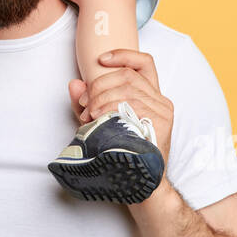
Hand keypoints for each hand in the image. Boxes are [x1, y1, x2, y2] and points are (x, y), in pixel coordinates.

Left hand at [68, 50, 173, 169]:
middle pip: (128, 75)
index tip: (101, 60)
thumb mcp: (100, 122)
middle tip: (85, 102)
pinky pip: (132, 106)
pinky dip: (110, 109)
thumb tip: (74, 83)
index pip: (144, 63)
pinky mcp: (160, 123)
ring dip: (102, 99)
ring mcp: (162, 112)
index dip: (123, 55)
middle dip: (100, 84)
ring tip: (90, 115)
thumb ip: (86, 102)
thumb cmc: (121, 150)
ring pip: (127, 90)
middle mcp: (160, 100)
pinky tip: (100, 120)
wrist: (139, 180)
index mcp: (150, 95)